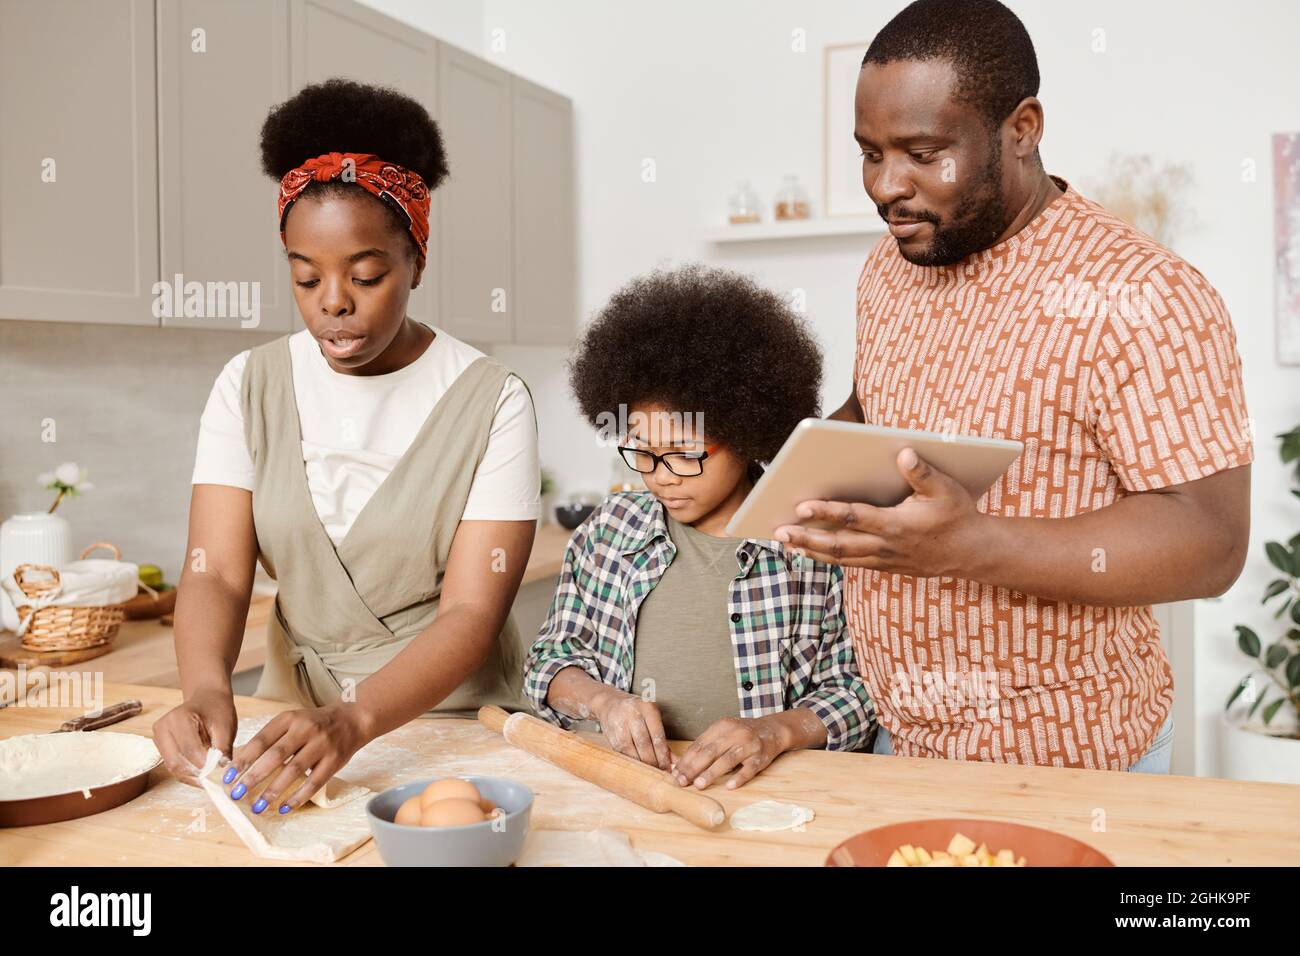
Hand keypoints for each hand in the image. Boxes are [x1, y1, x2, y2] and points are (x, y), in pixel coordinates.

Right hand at [153, 687, 236, 785]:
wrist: (207, 698)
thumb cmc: (217, 709)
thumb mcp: (226, 727)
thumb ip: (223, 750)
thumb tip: (222, 774)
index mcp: (178, 718)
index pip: (190, 750)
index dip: (205, 767)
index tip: (219, 776)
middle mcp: (163, 727)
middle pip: (177, 762)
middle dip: (197, 775)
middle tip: (215, 782)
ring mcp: (158, 736)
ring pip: (173, 767)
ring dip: (192, 775)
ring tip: (210, 777)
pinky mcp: (160, 745)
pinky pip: (173, 765)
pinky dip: (188, 772)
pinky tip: (202, 773)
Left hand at [221, 703, 375, 813]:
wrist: (352, 719)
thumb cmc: (315, 723)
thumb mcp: (292, 721)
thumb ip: (271, 739)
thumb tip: (242, 766)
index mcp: (289, 719)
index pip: (261, 740)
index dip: (243, 759)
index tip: (228, 776)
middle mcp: (305, 729)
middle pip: (276, 755)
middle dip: (254, 777)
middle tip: (237, 794)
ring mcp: (322, 744)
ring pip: (294, 770)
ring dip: (274, 790)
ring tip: (258, 806)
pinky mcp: (334, 760)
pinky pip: (315, 782)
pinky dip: (298, 797)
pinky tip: (285, 807)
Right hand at [590, 687, 672, 770]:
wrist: (611, 703)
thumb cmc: (636, 712)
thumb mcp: (651, 718)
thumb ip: (662, 739)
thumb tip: (674, 761)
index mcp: (647, 708)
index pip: (657, 735)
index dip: (663, 754)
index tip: (668, 767)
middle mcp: (632, 714)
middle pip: (644, 743)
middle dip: (653, 761)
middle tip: (659, 772)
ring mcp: (619, 723)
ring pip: (631, 750)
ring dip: (641, 764)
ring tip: (649, 771)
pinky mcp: (610, 733)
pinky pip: (621, 751)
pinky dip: (630, 761)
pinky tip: (637, 766)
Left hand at [672, 715, 790, 789]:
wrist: (772, 729)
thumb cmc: (742, 734)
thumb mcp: (724, 732)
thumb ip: (706, 745)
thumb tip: (682, 764)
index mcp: (722, 726)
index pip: (700, 744)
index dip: (686, 759)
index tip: (675, 772)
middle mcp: (735, 733)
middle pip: (710, 751)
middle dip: (693, 767)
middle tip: (681, 781)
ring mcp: (749, 745)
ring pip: (727, 760)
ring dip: (712, 773)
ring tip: (698, 784)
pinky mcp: (761, 757)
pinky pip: (749, 768)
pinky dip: (739, 777)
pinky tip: (729, 786)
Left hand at [774, 447, 985, 576]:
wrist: (971, 553)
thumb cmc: (957, 516)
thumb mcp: (946, 490)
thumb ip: (923, 472)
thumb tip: (903, 453)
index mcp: (896, 525)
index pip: (853, 517)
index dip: (826, 511)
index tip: (802, 506)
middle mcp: (885, 546)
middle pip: (838, 543)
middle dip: (807, 537)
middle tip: (779, 531)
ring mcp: (883, 560)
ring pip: (841, 558)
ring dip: (812, 550)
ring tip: (786, 542)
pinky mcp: (884, 566)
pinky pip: (850, 563)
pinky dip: (828, 557)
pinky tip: (810, 550)